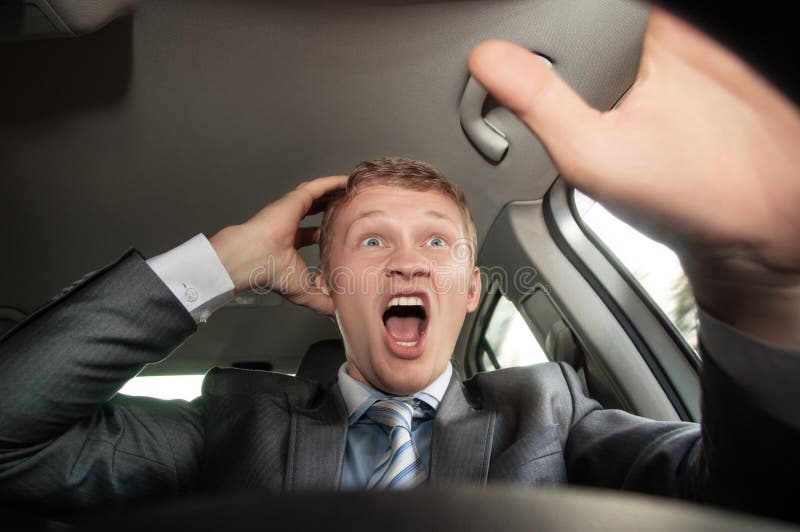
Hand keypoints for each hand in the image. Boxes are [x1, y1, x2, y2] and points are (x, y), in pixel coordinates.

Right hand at [209, 175, 346, 315]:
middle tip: (352, 208)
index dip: (327, 234)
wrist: (251, 258)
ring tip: (355, 191)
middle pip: (316, 213)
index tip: (343, 235)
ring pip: (319, 197)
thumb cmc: (269, 272)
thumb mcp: (304, 291)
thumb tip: (339, 312)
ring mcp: (292, 210)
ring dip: (336, 193)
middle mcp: (291, 225)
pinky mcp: (295, 198)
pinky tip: (348, 180)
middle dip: (334, 210)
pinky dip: (334, 182)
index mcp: (289, 244)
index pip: (312, 235)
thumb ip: (322, 301)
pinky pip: (319, 186)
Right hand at [469, 9, 799, 344]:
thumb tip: (488, 61)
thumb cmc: (699, 192)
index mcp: (652, 32)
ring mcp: (694, 60)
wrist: (757, 234)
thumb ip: (538, 102)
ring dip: (596, 90)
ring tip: (610, 131)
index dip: (538, 49)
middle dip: (566, 75)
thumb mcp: (593, 153)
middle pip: (590, 39)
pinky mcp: (700, 87)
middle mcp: (679, 37)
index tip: (523, 82)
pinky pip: (641, 80)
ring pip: (615, 60)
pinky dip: (624, 104)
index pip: (571, 17)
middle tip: (579, 121)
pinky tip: (635, 136)